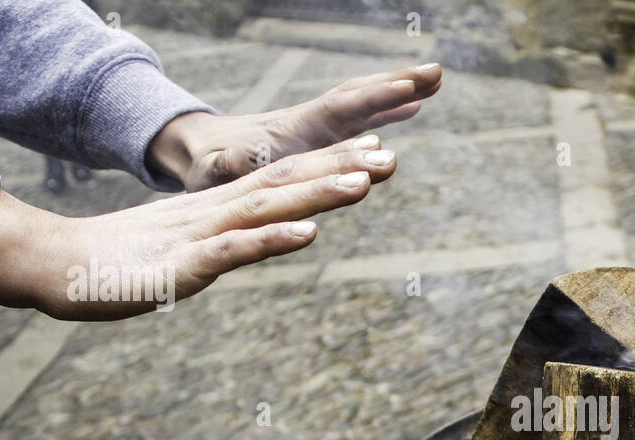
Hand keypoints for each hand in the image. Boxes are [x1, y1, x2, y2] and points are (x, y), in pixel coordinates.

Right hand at [0, 136, 395, 319]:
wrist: (59, 265)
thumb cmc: (122, 260)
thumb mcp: (187, 247)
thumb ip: (225, 241)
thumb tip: (256, 238)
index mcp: (219, 209)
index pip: (282, 177)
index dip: (328, 162)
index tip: (374, 149)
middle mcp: (217, 213)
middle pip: (286, 184)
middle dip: (339, 169)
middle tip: (390, 156)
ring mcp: (201, 235)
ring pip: (269, 208)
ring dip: (317, 194)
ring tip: (364, 182)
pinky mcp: (184, 265)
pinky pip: (234, 250)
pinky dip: (271, 240)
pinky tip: (307, 233)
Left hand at [148, 63, 440, 191]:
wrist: (197, 152)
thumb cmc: (204, 170)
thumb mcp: (211, 171)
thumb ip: (224, 165)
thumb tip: (234, 158)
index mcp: (291, 131)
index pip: (338, 111)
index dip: (372, 102)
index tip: (406, 90)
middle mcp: (310, 123)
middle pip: (357, 98)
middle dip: (396, 85)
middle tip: (437, 74)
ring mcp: (318, 129)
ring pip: (363, 105)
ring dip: (399, 93)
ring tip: (436, 81)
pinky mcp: (321, 139)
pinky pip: (361, 122)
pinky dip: (387, 113)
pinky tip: (413, 109)